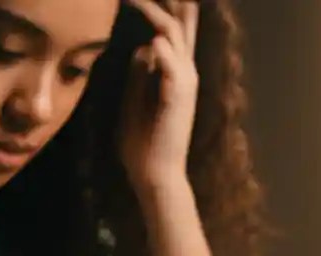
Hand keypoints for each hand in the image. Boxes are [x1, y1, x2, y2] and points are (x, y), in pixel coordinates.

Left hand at [118, 0, 200, 193]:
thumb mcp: (135, 99)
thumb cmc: (143, 141)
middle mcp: (184, 72)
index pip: (173, 28)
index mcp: (175, 72)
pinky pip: (173, 68)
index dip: (161, 6)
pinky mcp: (178, 99)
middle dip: (167, 1)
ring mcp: (184, 83)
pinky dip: (164, 53)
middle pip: (180, 23)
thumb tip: (142, 48)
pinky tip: (152, 41)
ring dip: (157, 14)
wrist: (154, 174)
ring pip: (175, 36)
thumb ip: (140, 74)